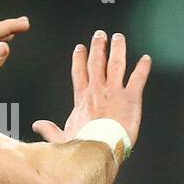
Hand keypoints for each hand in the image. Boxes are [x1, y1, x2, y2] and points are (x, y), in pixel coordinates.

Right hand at [32, 31, 151, 146]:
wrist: (100, 148)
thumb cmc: (82, 145)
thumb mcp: (61, 138)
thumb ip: (49, 130)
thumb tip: (37, 125)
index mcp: (82, 99)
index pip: (79, 73)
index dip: (79, 59)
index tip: (80, 48)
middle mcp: (97, 90)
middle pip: (97, 62)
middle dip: (98, 47)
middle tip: (100, 35)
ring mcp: (114, 92)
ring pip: (116, 63)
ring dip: (117, 49)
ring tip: (118, 38)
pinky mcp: (131, 97)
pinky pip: (138, 78)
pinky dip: (143, 68)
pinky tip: (146, 59)